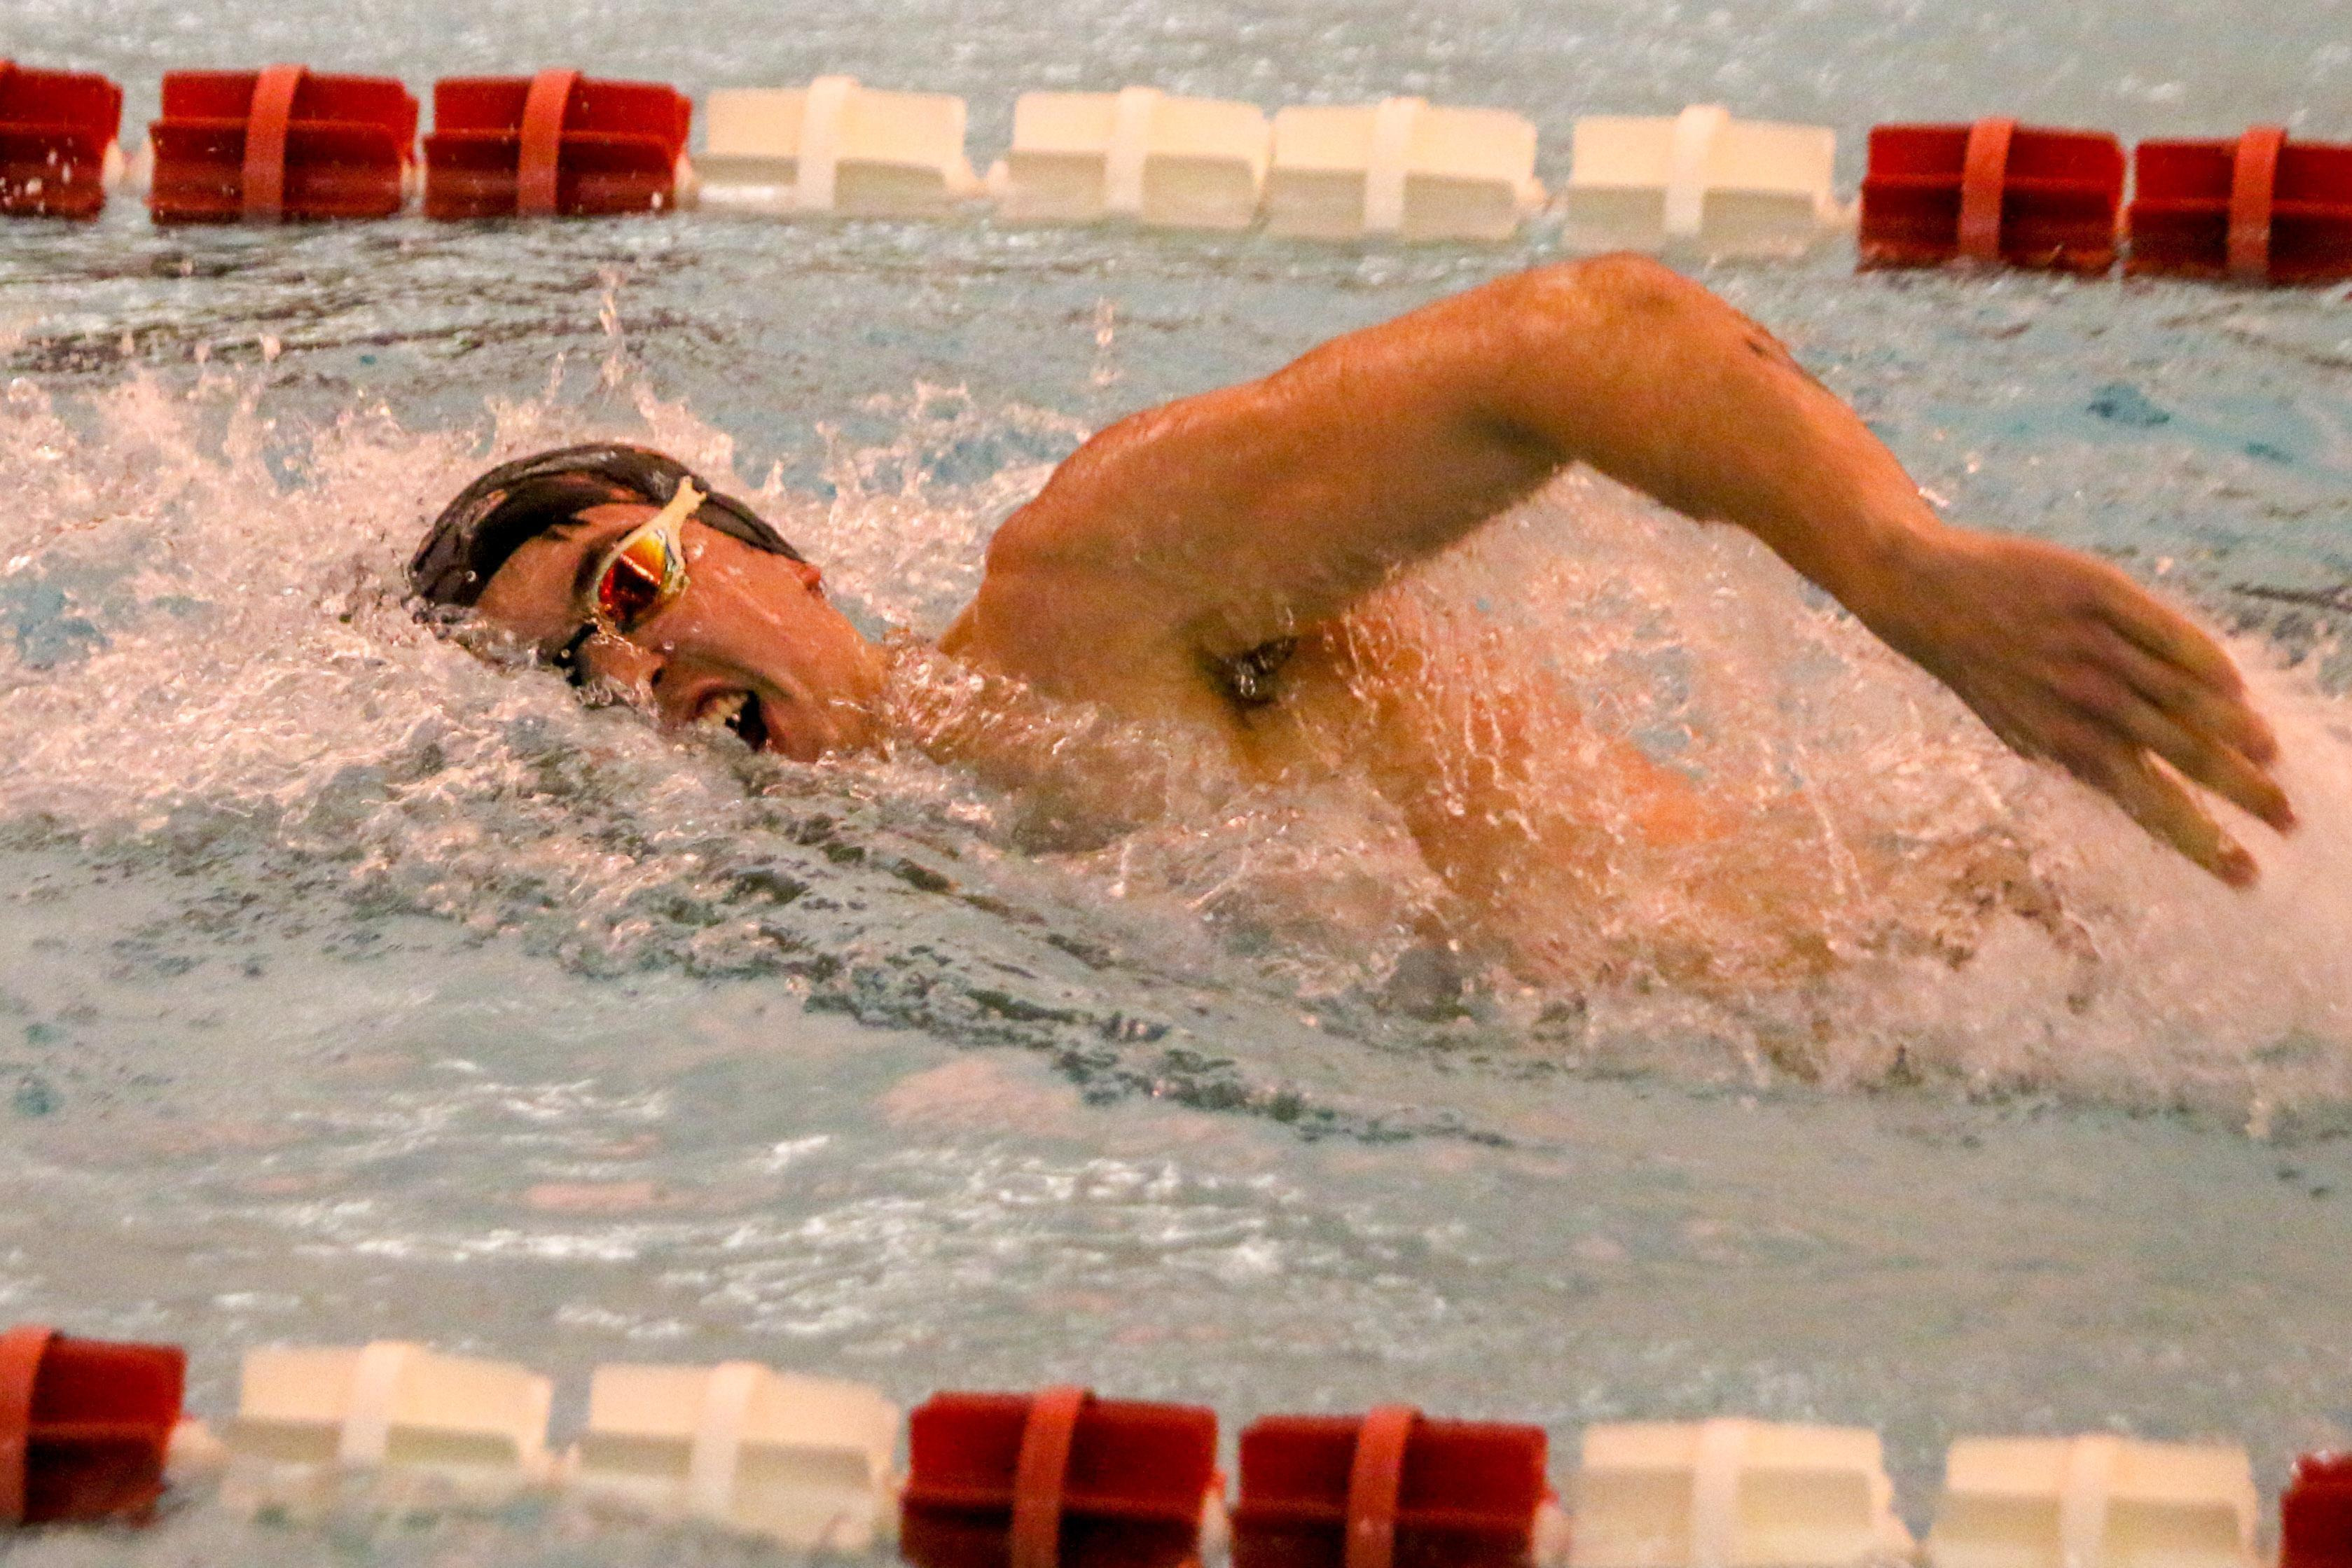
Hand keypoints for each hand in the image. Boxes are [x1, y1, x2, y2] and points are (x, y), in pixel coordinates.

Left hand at [1861, 527, 2294, 884]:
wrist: (1925, 593)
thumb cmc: (1985, 667)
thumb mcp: (2021, 724)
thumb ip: (2076, 756)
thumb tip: (2136, 793)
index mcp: (2063, 741)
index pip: (2148, 804)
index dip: (2199, 841)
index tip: (2244, 874)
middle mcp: (2084, 697)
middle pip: (2181, 754)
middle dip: (2239, 793)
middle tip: (2286, 822)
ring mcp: (2093, 645)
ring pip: (2183, 694)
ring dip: (2234, 730)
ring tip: (2270, 757)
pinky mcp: (2099, 594)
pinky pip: (2166, 632)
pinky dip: (2204, 659)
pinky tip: (2237, 686)